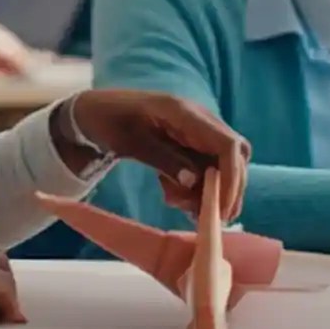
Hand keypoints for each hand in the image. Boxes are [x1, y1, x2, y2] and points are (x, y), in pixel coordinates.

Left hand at [68, 90, 249, 220]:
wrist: (95, 111)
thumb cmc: (109, 121)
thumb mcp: (131, 142)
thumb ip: (164, 159)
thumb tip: (195, 182)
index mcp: (184, 113)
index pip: (227, 144)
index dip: (231, 178)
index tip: (221, 209)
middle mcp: (198, 119)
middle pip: (234, 156)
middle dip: (227, 189)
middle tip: (210, 217)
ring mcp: (195, 130)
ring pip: (221, 165)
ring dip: (208, 190)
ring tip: (179, 204)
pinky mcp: (189, 141)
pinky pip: (205, 167)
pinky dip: (196, 186)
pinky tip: (172, 194)